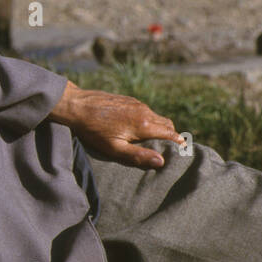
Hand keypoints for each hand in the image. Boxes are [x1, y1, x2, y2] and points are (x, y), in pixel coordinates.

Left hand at [49, 81, 183, 168]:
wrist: (76, 106)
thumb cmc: (93, 130)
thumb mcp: (115, 148)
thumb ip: (138, 155)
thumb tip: (161, 162)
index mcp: (144, 125)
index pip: (171, 133)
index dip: (179, 142)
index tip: (184, 151)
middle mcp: (145, 111)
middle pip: (167, 124)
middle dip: (171, 136)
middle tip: (170, 149)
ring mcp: (137, 103)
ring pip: (157, 117)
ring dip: (160, 128)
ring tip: (155, 141)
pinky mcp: (129, 100)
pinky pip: (146, 111)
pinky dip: (149, 120)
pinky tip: (139, 129)